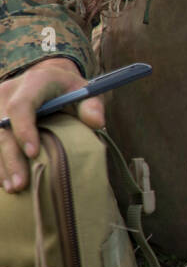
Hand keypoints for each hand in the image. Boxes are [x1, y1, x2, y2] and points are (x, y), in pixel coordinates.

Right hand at [0, 57, 103, 193]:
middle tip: (20, 184)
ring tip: (12, 188)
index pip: (21, 107)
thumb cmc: (69, 90)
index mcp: (34, 82)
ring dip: (0, 164)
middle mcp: (7, 91)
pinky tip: (3, 181)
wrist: (47, 78)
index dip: (24, 130)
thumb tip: (96, 122)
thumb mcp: (86, 92)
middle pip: (1, 127)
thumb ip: (93, 105)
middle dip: (10, 157)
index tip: (33, 154)